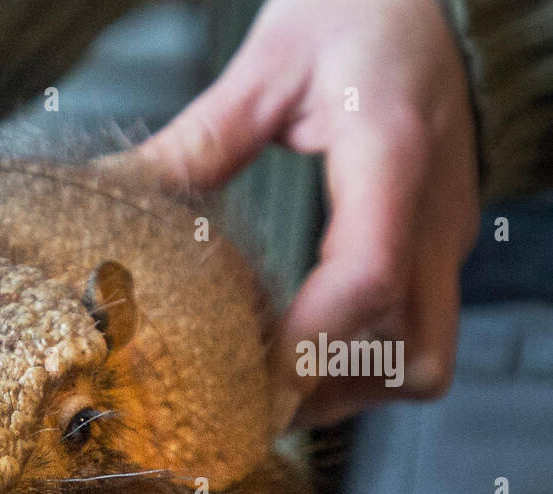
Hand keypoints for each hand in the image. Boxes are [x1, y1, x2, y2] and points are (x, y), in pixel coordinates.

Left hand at [125, 0, 479, 428]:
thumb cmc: (356, 15)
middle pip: (409, 353)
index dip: (306, 343)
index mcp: (391, 155)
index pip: (367, 275)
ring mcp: (445, 238)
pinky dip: (363, 366)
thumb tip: (109, 194)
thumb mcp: (268, 66)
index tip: (247, 381)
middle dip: (327, 389)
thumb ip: (197, 142)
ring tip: (269, 377)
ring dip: (345, 388)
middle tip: (247, 393)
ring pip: (421, 362)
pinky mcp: (440, 250)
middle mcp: (434, 212)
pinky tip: (302, 346)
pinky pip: (419, 341)